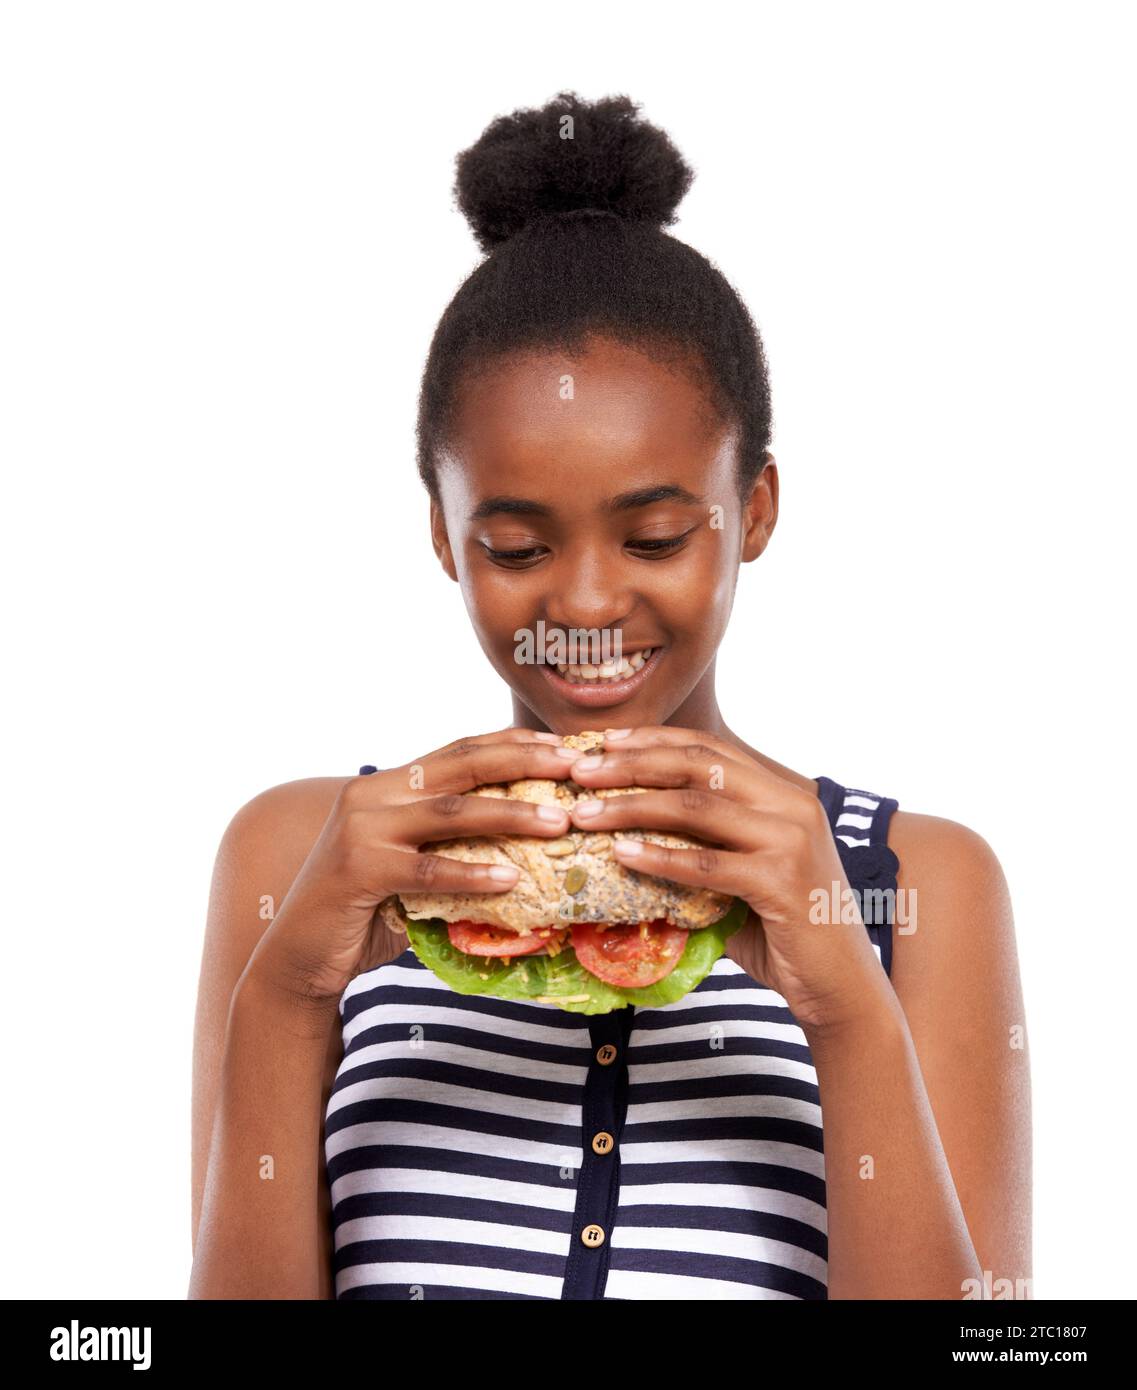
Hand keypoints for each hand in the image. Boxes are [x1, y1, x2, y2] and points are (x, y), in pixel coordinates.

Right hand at [245, 727, 577, 1011]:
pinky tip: (510, 879)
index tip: (568, 746)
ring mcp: (362, 828)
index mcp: (391, 785)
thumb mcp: (415, 867)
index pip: (463, 749)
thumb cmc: (367, 914)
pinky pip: (426, 869)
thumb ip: (454, 846)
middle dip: (525, 761)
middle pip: (462, 764)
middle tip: (577, 767)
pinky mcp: (358, 869)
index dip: (516, 743)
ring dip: (511, 813)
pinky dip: (471, 874)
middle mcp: (374, 794)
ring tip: (559, 822)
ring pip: (451, 811)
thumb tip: (533, 849)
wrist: (299, 957)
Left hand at [564, 726, 892, 1031]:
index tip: (602, 742)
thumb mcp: (741, 875)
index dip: (652, 739)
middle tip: (579, 770)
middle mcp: (791, 804)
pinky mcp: (782, 880)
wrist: (840, 986)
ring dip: (632, 805)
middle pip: (698, 763)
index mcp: (782, 792)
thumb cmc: (784, 933)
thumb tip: (621, 842)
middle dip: (631, 763)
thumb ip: (699, 850)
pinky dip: (659, 856)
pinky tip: (620, 853)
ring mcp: (791, 839)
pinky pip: (707, 863)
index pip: (709, 747)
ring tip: (584, 812)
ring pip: (696, 805)